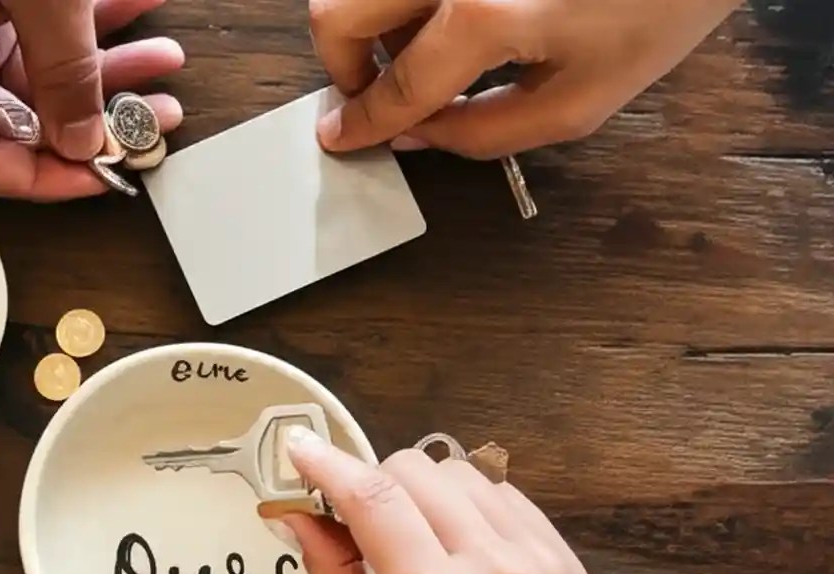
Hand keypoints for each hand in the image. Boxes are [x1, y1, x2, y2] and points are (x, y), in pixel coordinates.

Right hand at [0, 0, 183, 200]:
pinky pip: (46, 25)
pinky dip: (98, 22)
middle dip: (96, 116)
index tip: (102, 171)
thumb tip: (82, 141)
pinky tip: (145, 7)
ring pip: (42, 70)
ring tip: (169, 59)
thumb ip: (66, 72)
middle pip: (17, 117)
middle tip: (155, 119)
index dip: (40, 180)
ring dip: (111, 68)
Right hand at [282, 427, 606, 573]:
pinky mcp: (564, 558)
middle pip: (415, 470)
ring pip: (462, 471)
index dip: (329, 464)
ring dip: (424, 491)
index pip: (372, 499)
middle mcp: (492, 567)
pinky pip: (506, 494)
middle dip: (375, 484)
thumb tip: (298, 518)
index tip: (300, 447)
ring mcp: (537, 558)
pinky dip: (470, 505)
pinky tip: (458, 544)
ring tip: (414, 540)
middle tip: (358, 521)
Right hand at [308, 0, 741, 158]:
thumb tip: (418, 136)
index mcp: (485, 13)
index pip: (394, 85)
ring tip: (422, 47)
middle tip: (372, 88)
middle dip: (342, 62)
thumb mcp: (583, 100)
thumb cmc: (660, 0)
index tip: (339, 136)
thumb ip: (485, 132)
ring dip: (371, 22)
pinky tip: (444, 14)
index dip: (361, 122)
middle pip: (339, 12)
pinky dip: (406, 0)